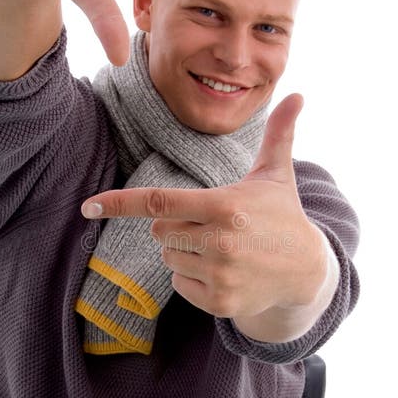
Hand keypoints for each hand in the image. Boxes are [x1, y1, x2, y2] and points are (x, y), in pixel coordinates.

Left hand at [80, 94, 327, 318]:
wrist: (308, 272)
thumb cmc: (283, 216)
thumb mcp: (278, 175)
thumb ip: (279, 135)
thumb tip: (298, 95)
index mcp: (225, 206)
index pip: (159, 202)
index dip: (120, 202)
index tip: (89, 206)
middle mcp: (220, 242)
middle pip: (160, 231)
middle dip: (177, 226)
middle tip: (211, 225)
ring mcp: (220, 275)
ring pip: (168, 259)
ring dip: (184, 253)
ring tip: (221, 249)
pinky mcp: (220, 302)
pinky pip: (179, 286)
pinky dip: (192, 279)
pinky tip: (223, 272)